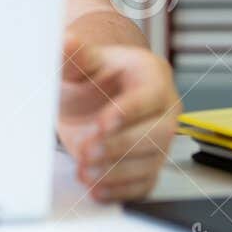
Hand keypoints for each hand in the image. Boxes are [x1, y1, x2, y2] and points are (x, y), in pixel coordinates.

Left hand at [57, 35, 180, 202]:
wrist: (91, 97)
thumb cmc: (92, 77)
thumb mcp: (81, 63)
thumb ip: (74, 55)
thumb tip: (66, 41)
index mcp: (152, 78)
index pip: (148, 97)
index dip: (127, 112)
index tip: (101, 123)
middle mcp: (164, 111)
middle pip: (156, 134)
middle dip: (120, 146)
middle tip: (87, 151)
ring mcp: (160, 141)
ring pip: (150, 162)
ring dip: (116, 171)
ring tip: (84, 172)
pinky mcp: (148, 165)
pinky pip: (143, 183)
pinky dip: (121, 190)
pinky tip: (97, 190)